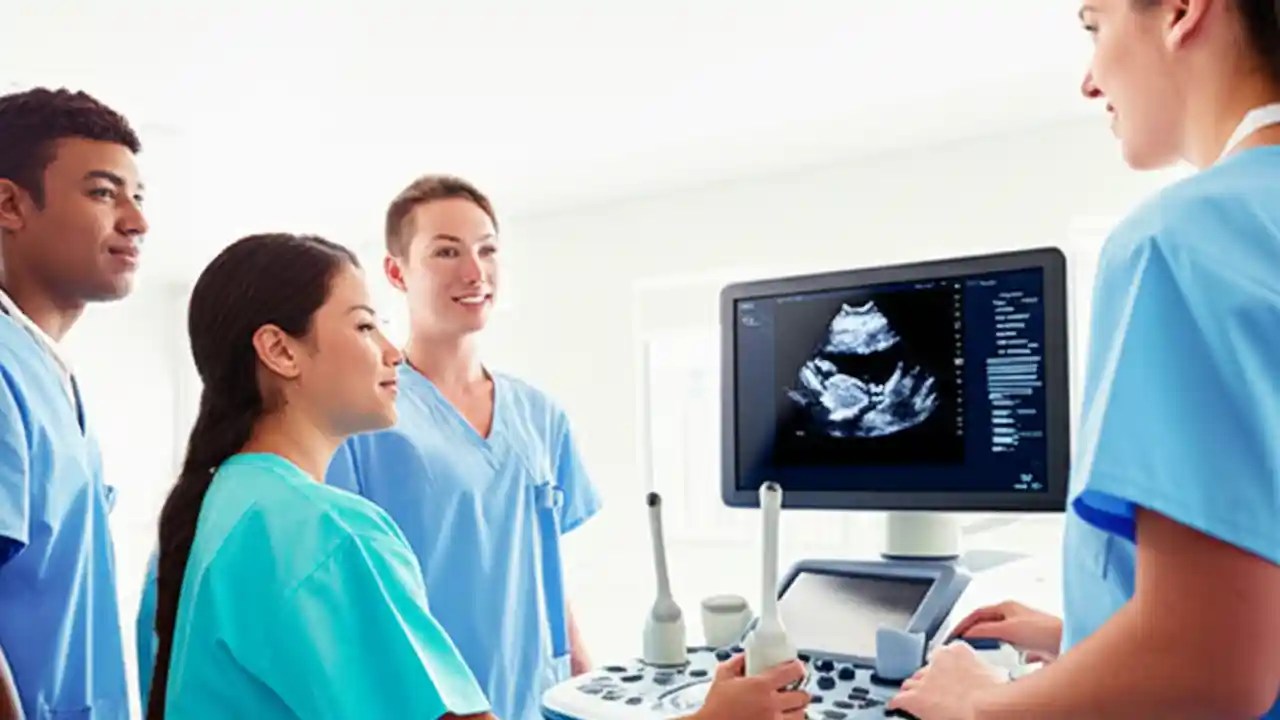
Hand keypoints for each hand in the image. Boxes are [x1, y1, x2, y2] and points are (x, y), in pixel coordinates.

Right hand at [693, 653, 809, 719]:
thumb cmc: (716, 706)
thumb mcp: (723, 677)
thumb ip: (736, 662)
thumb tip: (746, 656)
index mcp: (761, 686)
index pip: (792, 672)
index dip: (798, 668)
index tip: (796, 668)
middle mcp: (771, 704)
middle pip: (802, 696)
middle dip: (800, 692)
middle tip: (794, 691)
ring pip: (801, 715)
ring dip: (797, 710)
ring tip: (790, 708)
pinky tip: (781, 718)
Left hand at [887, 643, 1006, 719]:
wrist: (988, 709)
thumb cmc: (998, 695)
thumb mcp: (998, 675)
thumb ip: (987, 671)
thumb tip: (992, 678)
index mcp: (958, 651)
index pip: (946, 655)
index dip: (947, 670)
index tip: (951, 679)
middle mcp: (937, 660)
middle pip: (926, 669)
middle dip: (930, 681)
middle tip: (938, 694)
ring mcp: (924, 679)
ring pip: (911, 683)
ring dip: (914, 692)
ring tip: (919, 701)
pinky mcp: (915, 698)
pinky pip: (899, 699)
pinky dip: (898, 704)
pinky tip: (897, 708)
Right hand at [948, 600, 1061, 662]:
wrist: (1069, 641)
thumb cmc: (1044, 630)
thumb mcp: (1008, 629)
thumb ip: (986, 631)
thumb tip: (968, 633)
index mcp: (1007, 607)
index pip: (977, 613)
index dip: (963, 623)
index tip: (953, 634)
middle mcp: (1015, 615)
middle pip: (987, 622)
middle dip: (973, 631)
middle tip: (961, 642)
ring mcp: (1023, 628)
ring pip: (998, 634)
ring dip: (988, 641)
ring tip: (979, 650)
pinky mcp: (1032, 642)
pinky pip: (1013, 646)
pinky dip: (1006, 653)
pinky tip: (1007, 661)